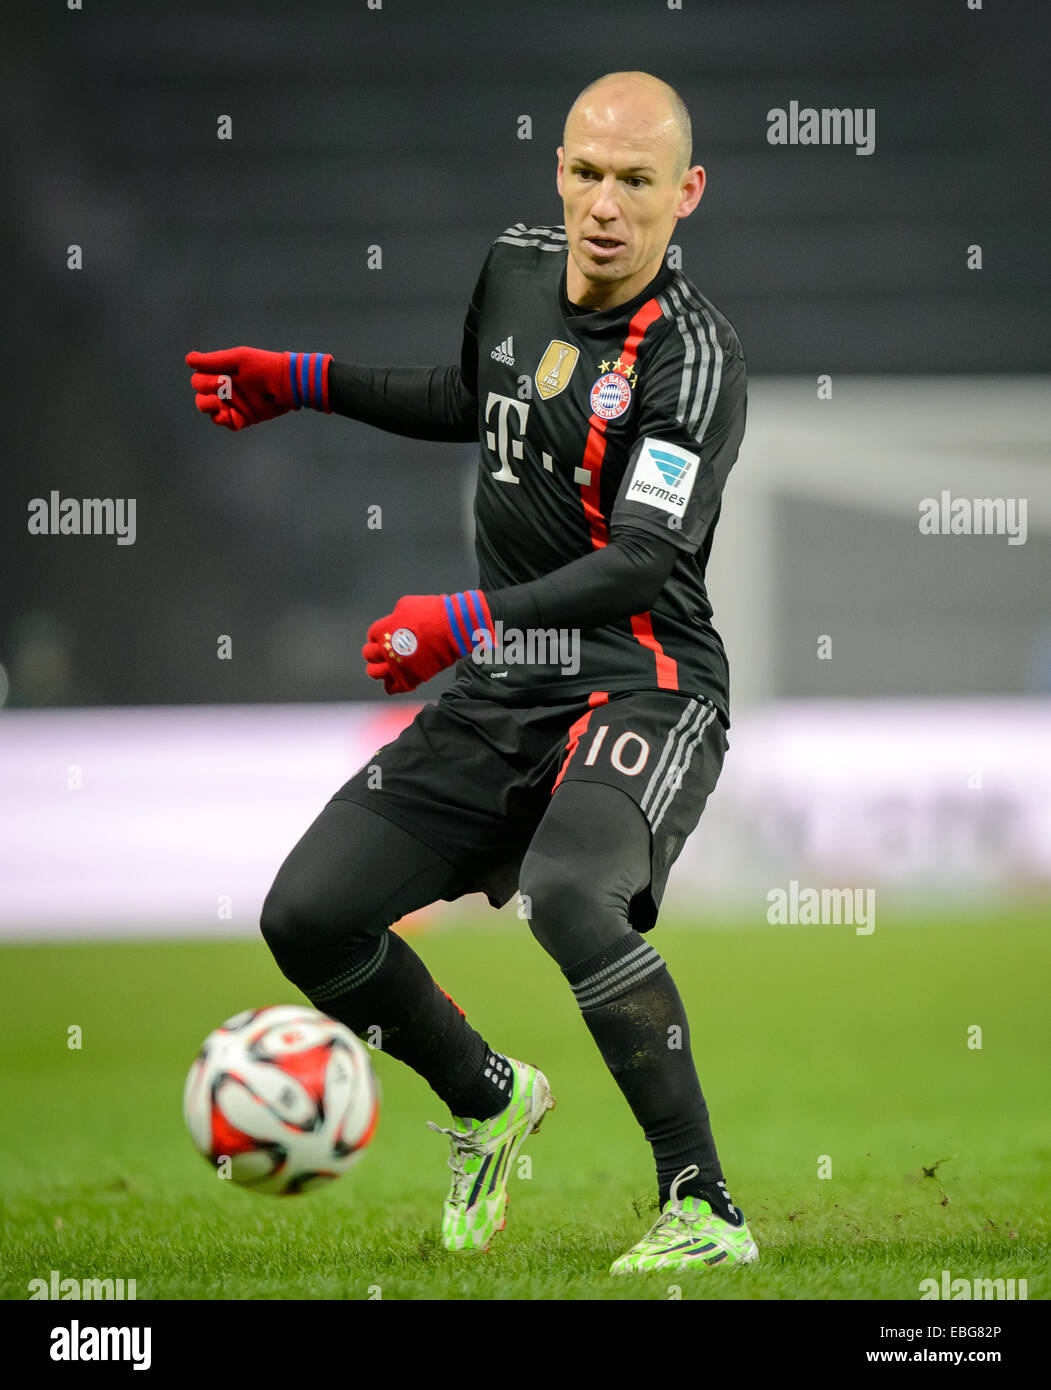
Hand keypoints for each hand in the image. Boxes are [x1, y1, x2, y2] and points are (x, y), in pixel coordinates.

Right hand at [185, 347, 330, 429]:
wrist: (287, 383)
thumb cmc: (263, 366)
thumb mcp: (238, 359)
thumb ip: (213, 361)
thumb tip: (189, 359)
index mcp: (220, 374)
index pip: (198, 381)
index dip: (204, 382)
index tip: (222, 379)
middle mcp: (224, 390)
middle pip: (201, 399)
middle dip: (205, 399)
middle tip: (220, 393)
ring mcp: (234, 405)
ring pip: (212, 413)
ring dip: (212, 410)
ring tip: (222, 407)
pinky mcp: (244, 418)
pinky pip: (228, 423)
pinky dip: (227, 421)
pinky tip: (235, 417)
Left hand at [363, 591, 493, 693]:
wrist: (452, 629)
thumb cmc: (433, 614)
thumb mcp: (406, 605)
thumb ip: (394, 616)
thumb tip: (394, 622)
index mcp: (383, 630)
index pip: (372, 635)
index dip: (377, 636)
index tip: (384, 637)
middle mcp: (386, 649)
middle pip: (369, 655)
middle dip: (374, 653)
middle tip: (383, 653)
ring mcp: (396, 665)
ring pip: (375, 673)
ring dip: (379, 670)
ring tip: (386, 667)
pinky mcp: (409, 678)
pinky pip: (392, 688)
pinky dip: (391, 685)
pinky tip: (395, 680)